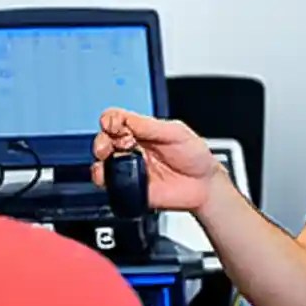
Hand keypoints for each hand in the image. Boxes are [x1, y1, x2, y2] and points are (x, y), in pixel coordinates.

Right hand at [92, 108, 220, 211]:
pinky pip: (108, 184)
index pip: (116, 119)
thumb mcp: (176, 133)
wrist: (204, 185)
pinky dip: (103, 179)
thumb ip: (149, 126)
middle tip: (112, 145)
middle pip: (103, 139)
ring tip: (112, 158)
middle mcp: (131, 148)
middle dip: (102, 140)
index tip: (115, 125)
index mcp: (141, 130)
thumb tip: (125, 119)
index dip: (111, 120)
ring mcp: (129, 168)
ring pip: (101, 161)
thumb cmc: (194, 156)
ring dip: (101, 159)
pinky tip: (112, 176)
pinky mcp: (129, 187)